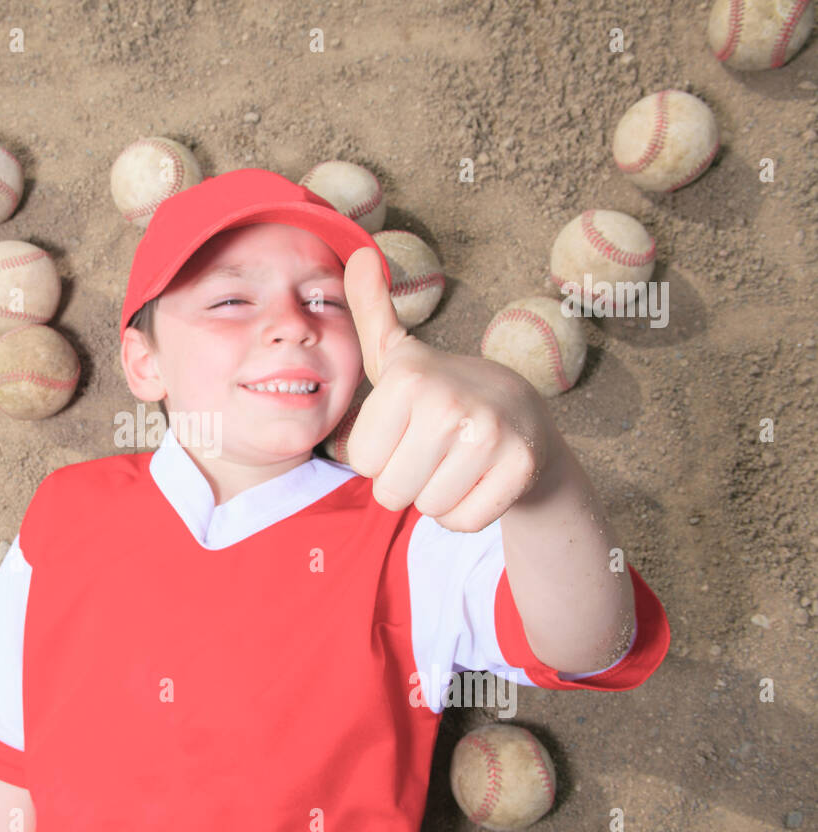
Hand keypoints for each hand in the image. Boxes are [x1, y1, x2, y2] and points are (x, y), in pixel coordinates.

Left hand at [341, 246, 557, 532]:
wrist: (526, 418)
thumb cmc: (443, 392)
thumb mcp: (400, 355)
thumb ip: (371, 311)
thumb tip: (358, 255)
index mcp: (408, 376)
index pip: (361, 461)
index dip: (381, 455)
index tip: (407, 428)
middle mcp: (448, 401)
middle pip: (391, 491)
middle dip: (407, 480)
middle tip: (432, 449)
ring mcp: (489, 435)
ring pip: (428, 509)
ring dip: (437, 496)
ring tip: (455, 462)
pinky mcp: (519, 468)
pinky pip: (464, 522)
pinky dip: (467, 513)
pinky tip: (478, 481)